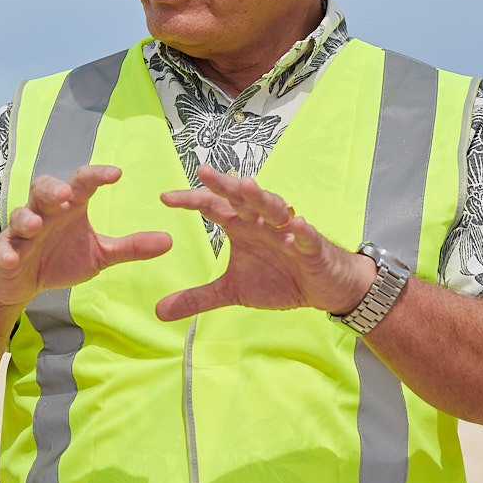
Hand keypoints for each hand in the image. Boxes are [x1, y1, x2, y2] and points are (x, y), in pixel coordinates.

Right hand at [0, 166, 172, 308]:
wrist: (19, 281)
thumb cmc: (58, 259)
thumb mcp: (99, 254)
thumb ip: (130, 247)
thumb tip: (169, 240)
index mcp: (69, 208)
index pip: (82, 183)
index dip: (96, 176)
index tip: (116, 174)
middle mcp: (43, 213)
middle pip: (44, 189)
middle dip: (53, 189)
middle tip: (66, 194)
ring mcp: (20, 232)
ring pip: (19, 215)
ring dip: (25, 218)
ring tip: (34, 225)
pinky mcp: (3, 253)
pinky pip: (2, 249)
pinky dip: (6, 252)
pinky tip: (12, 258)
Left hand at [153, 165, 375, 321]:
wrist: (323, 289)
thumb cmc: (279, 280)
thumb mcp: (232, 291)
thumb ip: (197, 298)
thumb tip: (159, 311)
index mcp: (241, 227)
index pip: (212, 206)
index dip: (191, 200)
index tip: (165, 197)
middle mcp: (261, 223)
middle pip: (241, 198)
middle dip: (223, 185)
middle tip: (204, 171)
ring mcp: (287, 231)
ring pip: (273, 208)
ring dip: (260, 197)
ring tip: (247, 186)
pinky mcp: (312, 247)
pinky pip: (306, 236)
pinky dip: (301, 230)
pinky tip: (296, 223)